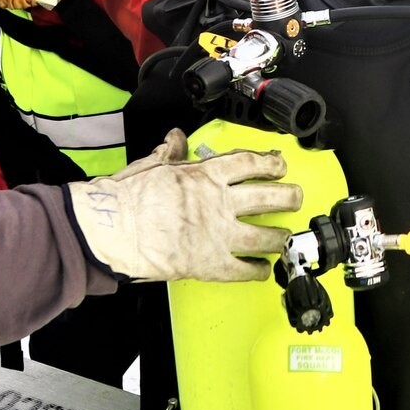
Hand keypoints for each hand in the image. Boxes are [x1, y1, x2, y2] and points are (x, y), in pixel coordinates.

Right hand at [66, 130, 301, 282]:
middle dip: (289, 197)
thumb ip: (170, 152)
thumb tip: (176, 138)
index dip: (272, 163)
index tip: (280, 164)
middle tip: (295, 197)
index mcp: (206, 176)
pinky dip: (258, 271)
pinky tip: (264, 270)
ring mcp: (220, 234)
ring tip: (285, 238)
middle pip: (269, 197)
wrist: (114, 230)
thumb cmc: (128, 198)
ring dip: (279, 237)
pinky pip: (244, 269)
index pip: (251, 164)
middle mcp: (220, 203)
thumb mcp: (152, 165)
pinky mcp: (212, 263)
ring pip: (265, 236)